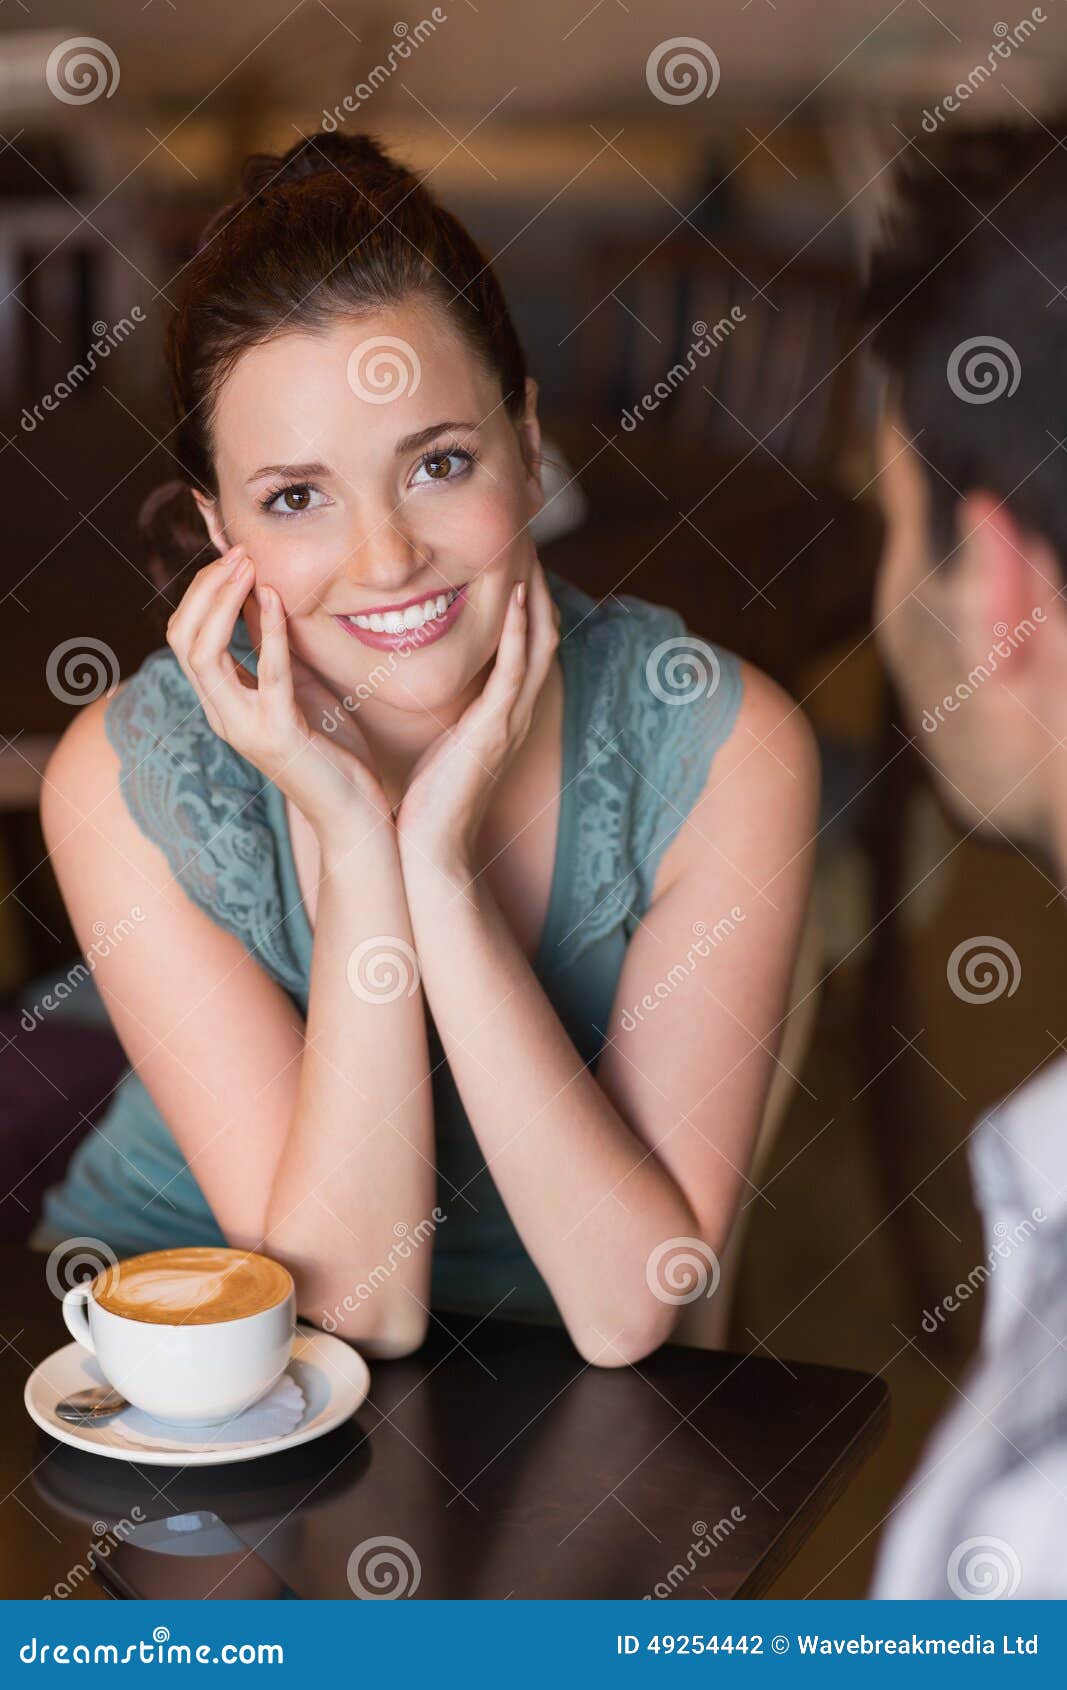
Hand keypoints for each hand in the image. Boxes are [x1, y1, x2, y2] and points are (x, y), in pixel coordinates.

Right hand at [166, 544, 392, 838]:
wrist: (354, 811)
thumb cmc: (330, 749)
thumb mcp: (295, 683)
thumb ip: (270, 643)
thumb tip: (258, 592)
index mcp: (222, 701)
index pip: (186, 635)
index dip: (202, 591)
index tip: (230, 554)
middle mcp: (222, 713)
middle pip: (182, 638)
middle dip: (204, 588)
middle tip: (235, 550)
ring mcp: (245, 726)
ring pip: (202, 654)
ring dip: (221, 601)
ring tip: (246, 564)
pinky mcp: (278, 734)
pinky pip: (265, 674)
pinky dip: (268, 631)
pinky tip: (275, 597)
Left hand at [393, 555, 560, 875]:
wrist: (429, 847)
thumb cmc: (426, 800)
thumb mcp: (439, 743)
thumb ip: (441, 711)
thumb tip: (416, 681)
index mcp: (502, 714)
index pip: (525, 646)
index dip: (525, 605)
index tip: (513, 564)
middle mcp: (514, 712)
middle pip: (544, 636)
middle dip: (539, 591)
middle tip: (530, 546)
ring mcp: (510, 721)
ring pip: (539, 646)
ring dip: (536, 600)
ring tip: (529, 557)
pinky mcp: (495, 730)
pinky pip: (516, 672)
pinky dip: (520, 634)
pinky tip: (516, 601)